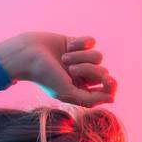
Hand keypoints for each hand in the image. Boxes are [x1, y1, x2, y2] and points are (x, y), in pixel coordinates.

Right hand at [0, 32, 116, 106]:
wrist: (29, 54)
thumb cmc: (45, 76)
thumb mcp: (67, 93)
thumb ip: (90, 99)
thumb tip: (113, 99)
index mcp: (80, 90)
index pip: (105, 89)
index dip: (110, 84)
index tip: (108, 80)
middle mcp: (82, 75)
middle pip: (102, 71)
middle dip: (88, 69)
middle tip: (71, 69)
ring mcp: (80, 59)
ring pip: (97, 56)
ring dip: (81, 56)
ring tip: (64, 58)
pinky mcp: (76, 43)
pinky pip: (91, 41)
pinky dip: (81, 43)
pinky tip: (69, 45)